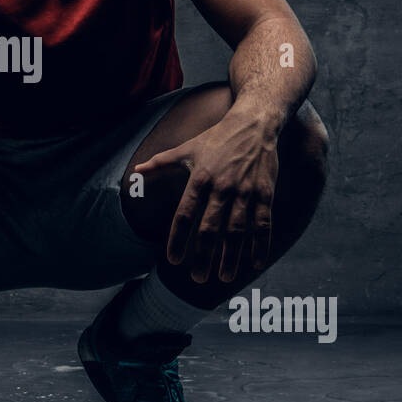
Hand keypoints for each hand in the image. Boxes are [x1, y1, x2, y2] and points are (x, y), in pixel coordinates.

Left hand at [133, 109, 279, 283]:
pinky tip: (254, 263)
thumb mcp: (187, 147)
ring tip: (223, 277)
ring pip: (237, 231)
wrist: (254, 123)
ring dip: (230, 257)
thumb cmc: (217, 136)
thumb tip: (136, 171)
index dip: (178, 239)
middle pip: (210, 228)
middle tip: (197, 278)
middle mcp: (222, 187)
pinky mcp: (265, 193)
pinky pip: (262, 224)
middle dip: (203, 256)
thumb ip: (160, 162)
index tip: (174, 260)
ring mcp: (245, 192)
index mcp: (200, 178)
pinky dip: (259, 245)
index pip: (185, 215)